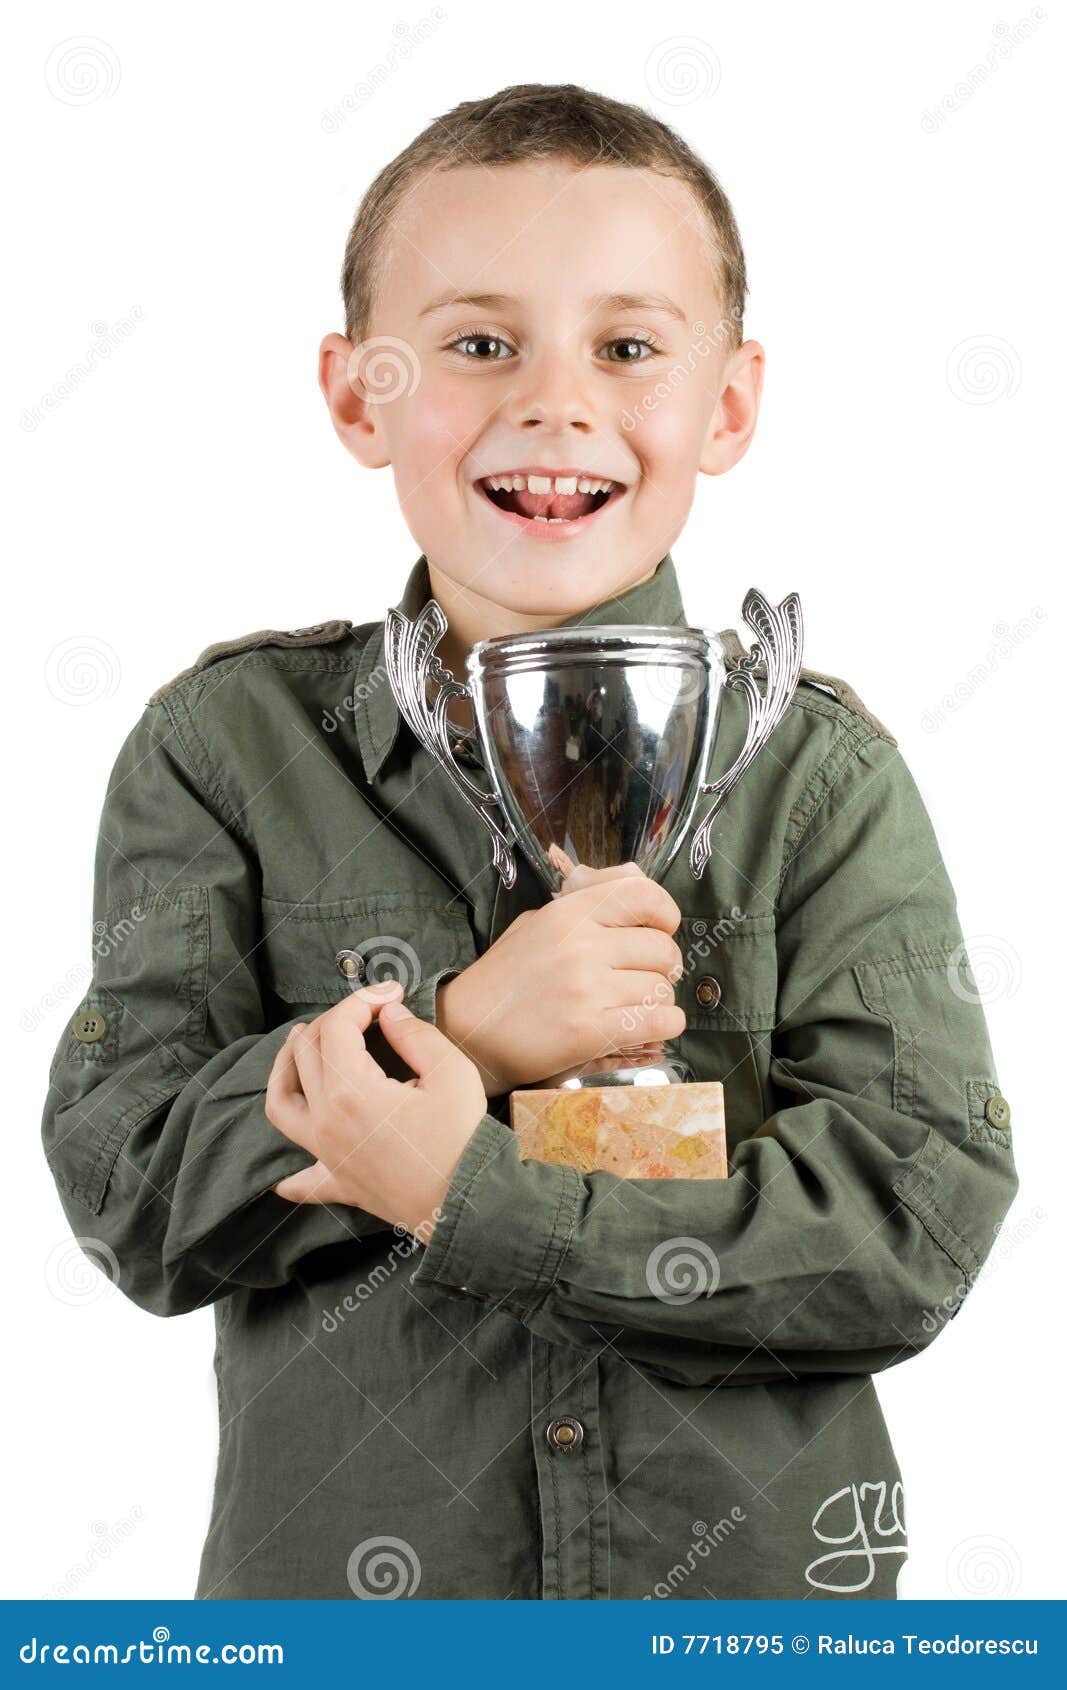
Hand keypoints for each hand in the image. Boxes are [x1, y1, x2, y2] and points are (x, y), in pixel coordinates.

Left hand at [265, 979, 486, 1238]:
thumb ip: (415, 1036)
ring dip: (284, 1069)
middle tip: (362, 1012)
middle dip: (332, 1020)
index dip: (363, 1000)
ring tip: (298, 1047)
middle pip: (307, 1054)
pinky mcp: (341, 1183)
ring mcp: (328, 1155)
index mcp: (352, 1093)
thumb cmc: (464, 1139)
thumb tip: (389, 1014)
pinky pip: (303, 1179)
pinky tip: (284, 1175)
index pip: (339, 1028)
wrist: (472, 1205)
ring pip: (281, 1104)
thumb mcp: (451, 1073)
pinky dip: (290, 1174)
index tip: (391, 993)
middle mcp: (327, 1122)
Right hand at [435, 860, 684, 1094]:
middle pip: (662, 949)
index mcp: (568, 912)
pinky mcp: (590, 1031)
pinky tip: (646, 1027)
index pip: (644, 895)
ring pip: (662, 990)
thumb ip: (585, 904)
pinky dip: (663, 1027)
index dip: (666, 912)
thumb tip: (634, 882)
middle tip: (645, 977)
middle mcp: (582, 945)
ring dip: (658, 1001)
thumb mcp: (537, 923)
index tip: (662, 928)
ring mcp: (587, 989)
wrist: (466, 1030)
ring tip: (635, 1006)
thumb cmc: (503, 977)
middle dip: (663, 966)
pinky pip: (659, 1023)